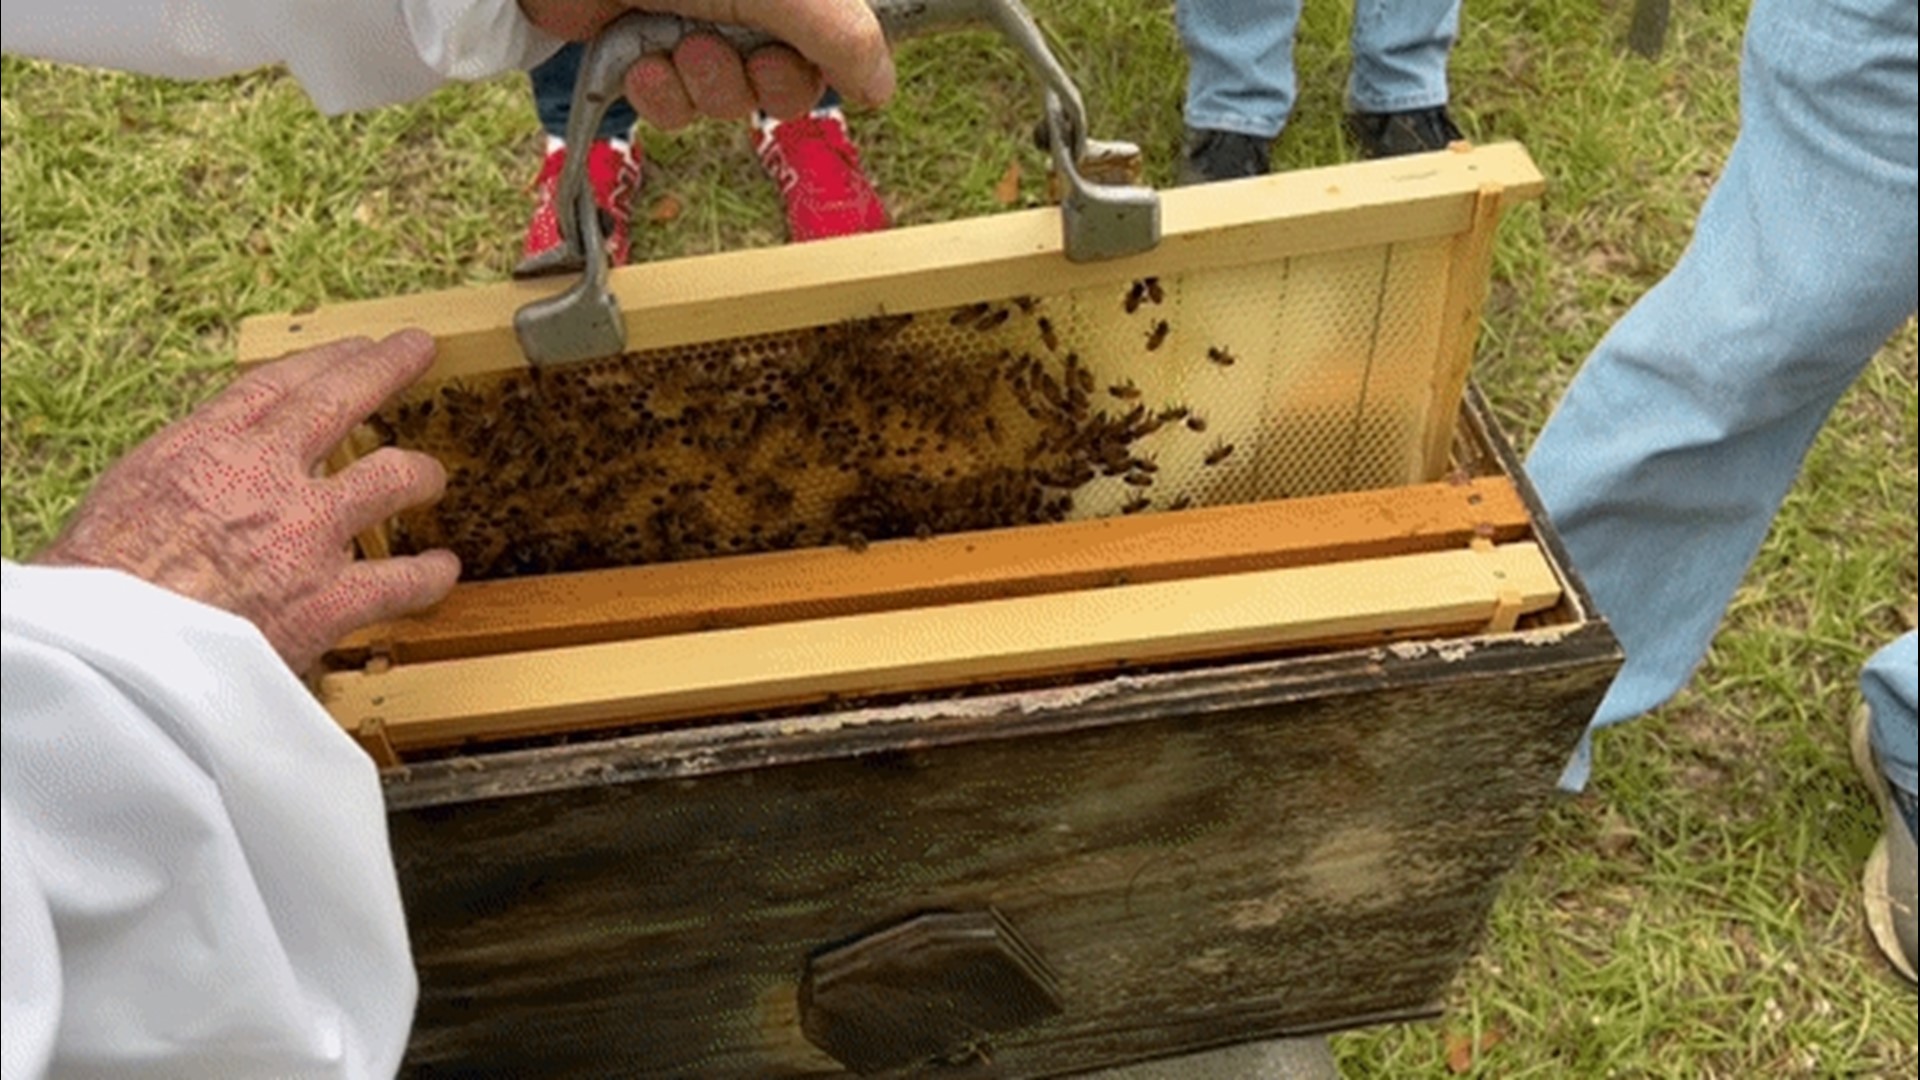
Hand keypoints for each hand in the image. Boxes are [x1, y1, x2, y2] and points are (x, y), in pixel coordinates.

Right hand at [35, 331, 459, 673]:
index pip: (276, 384)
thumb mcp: (126, 494)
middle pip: (342, 399)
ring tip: (430, 476)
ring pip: (392, 478)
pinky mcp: (330, 595)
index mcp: (207, 446)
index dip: (323, 360)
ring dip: (419, 473)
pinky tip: (442, 570)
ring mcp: (307, 531)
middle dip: (385, 367)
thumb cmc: (101, 581)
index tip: (349, 348)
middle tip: (414, 349)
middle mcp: (267, 474)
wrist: (111, 646)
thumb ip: (185, 477)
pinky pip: (402, 580)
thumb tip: (203, 483)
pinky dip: (429, 575)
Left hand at [519, 1, 895, 128]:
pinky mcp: (643, 51)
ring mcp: (693, 25)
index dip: (814, 69)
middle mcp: (746, 6)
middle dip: (752, 82)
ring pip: (726, 102)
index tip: (788, 56)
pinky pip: (672, 108)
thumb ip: (841, 36)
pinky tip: (642, 64)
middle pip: (782, 87)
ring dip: (702, 87)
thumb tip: (885, 87)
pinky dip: (659, 94)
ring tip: (674, 47)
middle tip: (723, 49)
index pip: (832, 48)